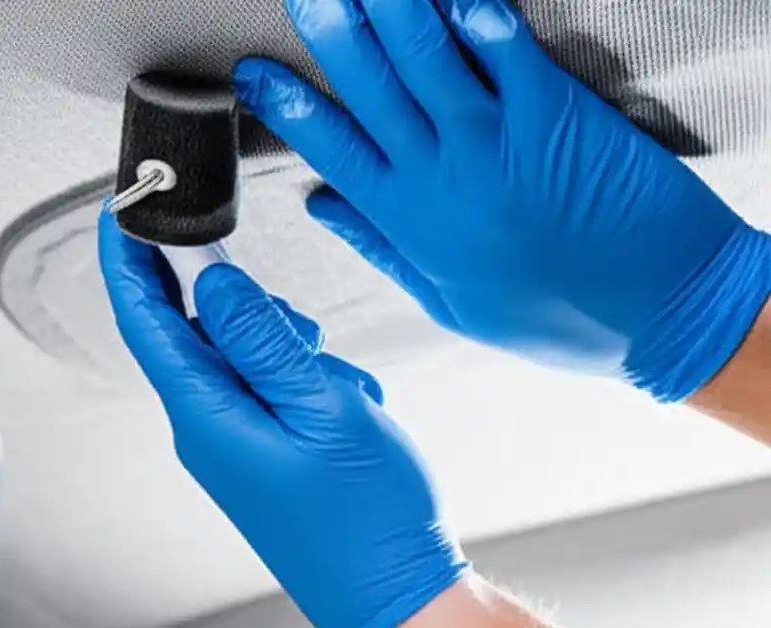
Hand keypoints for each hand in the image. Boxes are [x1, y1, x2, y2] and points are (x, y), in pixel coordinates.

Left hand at [98, 210, 465, 627]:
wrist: (394, 598)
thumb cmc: (364, 517)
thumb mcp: (321, 407)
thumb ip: (262, 338)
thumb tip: (214, 282)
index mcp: (205, 414)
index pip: (144, 319)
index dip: (125, 257)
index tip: (121, 207)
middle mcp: (206, 427)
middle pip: (195, 331)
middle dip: (247, 309)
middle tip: (299, 332)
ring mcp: (233, 442)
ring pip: (243, 355)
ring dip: (291, 351)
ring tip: (340, 393)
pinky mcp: (262, 451)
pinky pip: (270, 387)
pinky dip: (308, 381)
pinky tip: (347, 411)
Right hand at [234, 0, 770, 401]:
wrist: (655, 314)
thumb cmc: (553, 316)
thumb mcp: (448, 301)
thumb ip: (380, 245)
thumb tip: (320, 204)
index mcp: (408, 219)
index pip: (332, 148)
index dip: (287, 105)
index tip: (252, 73)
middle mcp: (440, 174)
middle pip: (370, 85)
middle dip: (329, 30)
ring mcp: (495, 141)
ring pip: (426, 58)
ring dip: (390, 7)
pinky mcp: (554, 116)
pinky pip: (506, 52)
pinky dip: (480, 16)